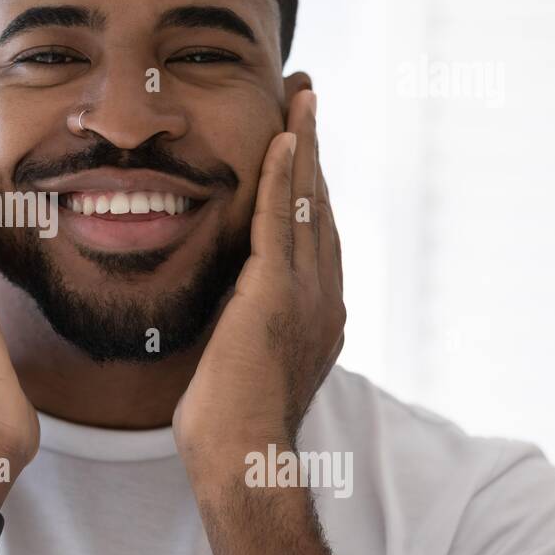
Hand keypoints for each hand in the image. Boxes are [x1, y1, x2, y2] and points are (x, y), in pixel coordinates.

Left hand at [173, 88, 344, 463]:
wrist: (240, 457)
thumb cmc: (230, 422)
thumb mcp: (245, 358)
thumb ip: (246, 322)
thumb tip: (229, 306)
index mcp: (319, 311)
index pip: (314, 231)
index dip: (309, 181)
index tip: (301, 140)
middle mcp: (325, 295)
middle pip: (320, 204)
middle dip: (313, 148)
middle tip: (307, 97)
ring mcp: (307, 295)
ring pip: (309, 202)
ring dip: (304, 144)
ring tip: (301, 96)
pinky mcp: (276, 296)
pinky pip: (282, 222)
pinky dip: (285, 177)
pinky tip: (282, 139)